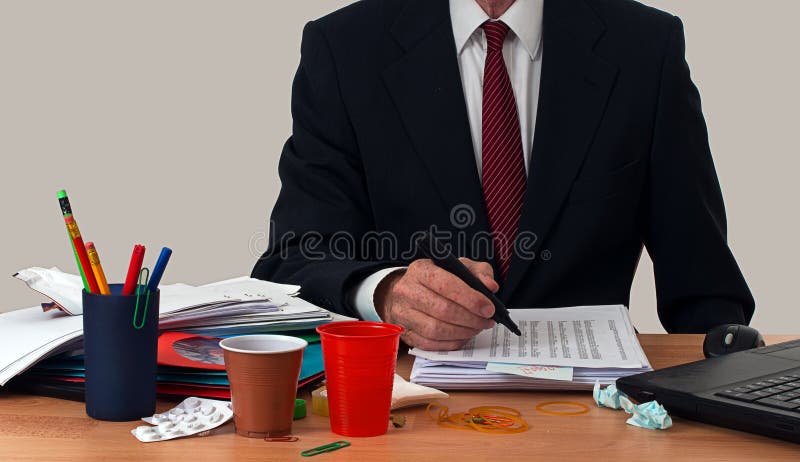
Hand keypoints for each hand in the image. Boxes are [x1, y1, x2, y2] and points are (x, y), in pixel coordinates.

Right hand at [375, 258, 498, 350]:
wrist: (410, 291)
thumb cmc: (438, 279)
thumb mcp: (460, 267)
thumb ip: (478, 272)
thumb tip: (490, 287)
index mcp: (420, 270)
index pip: (446, 285)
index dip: (471, 299)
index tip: (489, 308)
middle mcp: (406, 290)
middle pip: (442, 310)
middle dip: (470, 318)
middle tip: (486, 321)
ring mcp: (402, 313)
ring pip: (436, 329)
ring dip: (462, 332)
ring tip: (477, 328)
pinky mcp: (404, 332)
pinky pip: (430, 343)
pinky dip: (451, 342)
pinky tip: (463, 336)